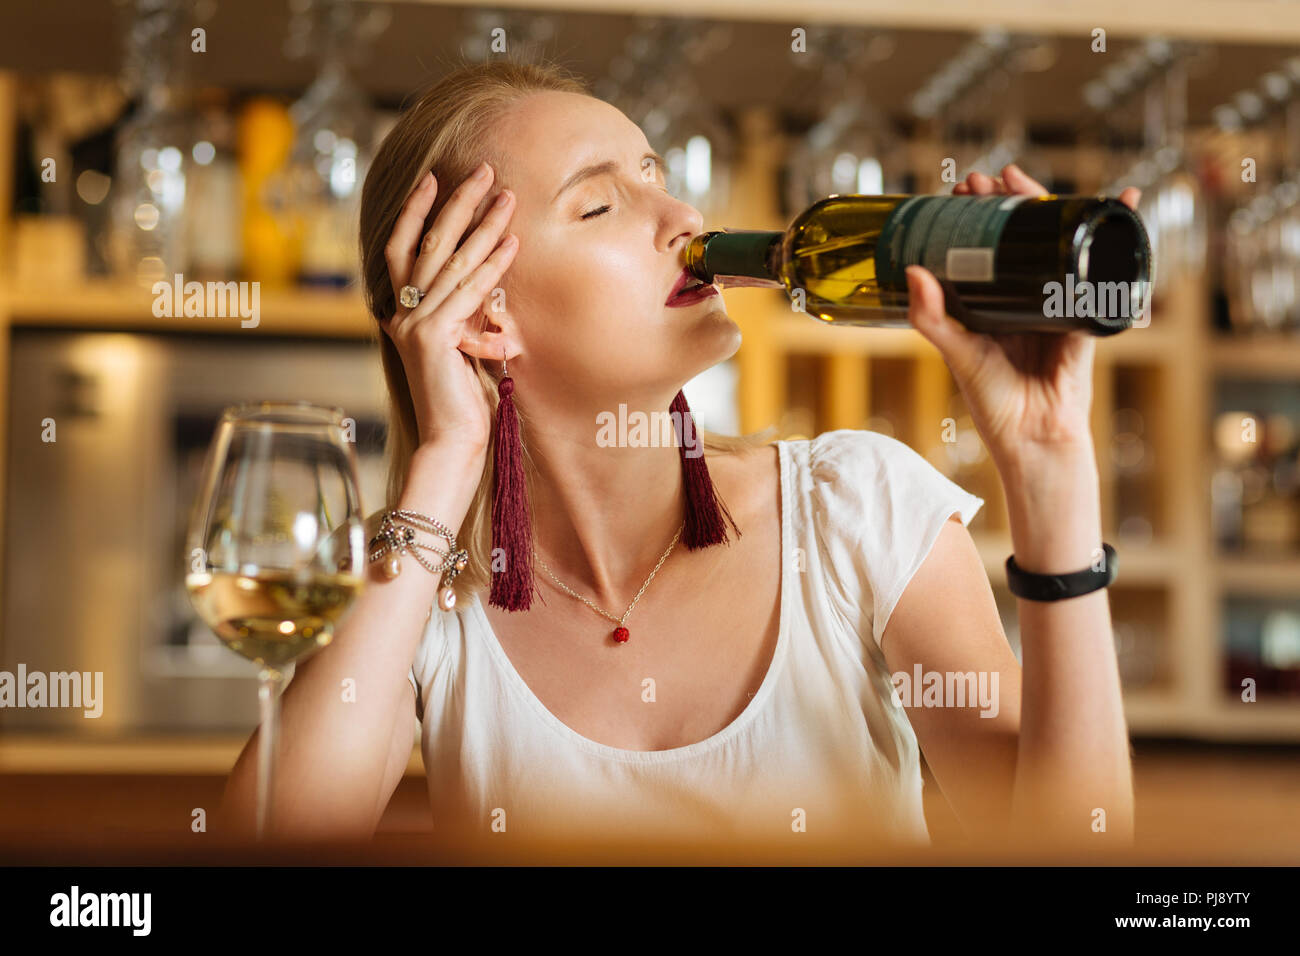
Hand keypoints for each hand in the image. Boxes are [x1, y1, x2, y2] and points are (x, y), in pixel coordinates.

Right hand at [380, 161, 518, 452]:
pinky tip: (513, 243)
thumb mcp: (460, 348)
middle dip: (456, 202)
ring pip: (452, 261)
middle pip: (428, 243)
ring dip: (483, 225)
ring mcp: (415, 324)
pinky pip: (470, 291)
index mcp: (402, 315)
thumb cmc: (461, 404)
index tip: (433, 177)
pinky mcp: (434, 337)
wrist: (451, 442)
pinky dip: (493, 265)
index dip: (415, 211)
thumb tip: (484, 288)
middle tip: (483, 169)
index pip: (401, 249)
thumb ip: (463, 317)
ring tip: (508, 196)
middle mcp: (402, 315)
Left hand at [905, 163, 1141, 469]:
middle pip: (1023, 234)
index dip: (976, 216)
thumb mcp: (958, 353)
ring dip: (1053, 203)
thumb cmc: (994, 401)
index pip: (985, 245)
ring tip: (1027, 176)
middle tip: (990, 176)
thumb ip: (932, 318)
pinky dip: (1118, 231)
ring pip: (1060, 240)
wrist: (1035, 435)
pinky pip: (1105, 264)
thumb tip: (913, 271)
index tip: (961, 190)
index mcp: (993, 303)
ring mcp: (1060, 298)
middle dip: (1009, 199)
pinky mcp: (1090, 309)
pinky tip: (1125, 199)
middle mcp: (1025, 295)